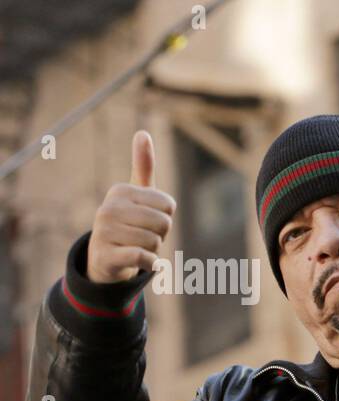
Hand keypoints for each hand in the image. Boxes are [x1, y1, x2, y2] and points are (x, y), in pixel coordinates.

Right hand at [86, 130, 176, 283]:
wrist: (106, 258)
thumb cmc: (129, 222)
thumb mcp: (137, 195)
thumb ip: (143, 166)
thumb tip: (142, 133)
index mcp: (120, 191)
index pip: (168, 206)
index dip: (166, 218)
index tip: (147, 220)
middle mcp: (108, 208)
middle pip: (163, 224)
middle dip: (161, 235)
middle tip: (144, 236)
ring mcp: (104, 232)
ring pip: (155, 242)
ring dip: (154, 250)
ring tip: (137, 247)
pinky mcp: (106, 255)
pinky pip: (144, 258)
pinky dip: (151, 264)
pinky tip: (142, 262)